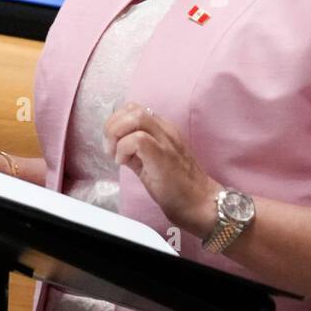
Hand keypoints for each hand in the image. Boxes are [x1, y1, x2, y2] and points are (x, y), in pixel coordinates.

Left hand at [103, 103, 219, 238]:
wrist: (199, 202)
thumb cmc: (178, 187)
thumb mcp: (151, 162)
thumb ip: (135, 150)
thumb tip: (116, 147)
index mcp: (163, 129)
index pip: (133, 109)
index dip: (116, 122)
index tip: (113, 145)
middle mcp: (165, 129)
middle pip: (132, 108)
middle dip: (112, 126)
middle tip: (111, 149)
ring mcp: (166, 140)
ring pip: (135, 117)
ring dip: (116, 134)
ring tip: (116, 155)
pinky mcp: (163, 155)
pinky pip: (137, 139)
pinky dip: (123, 149)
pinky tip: (124, 163)